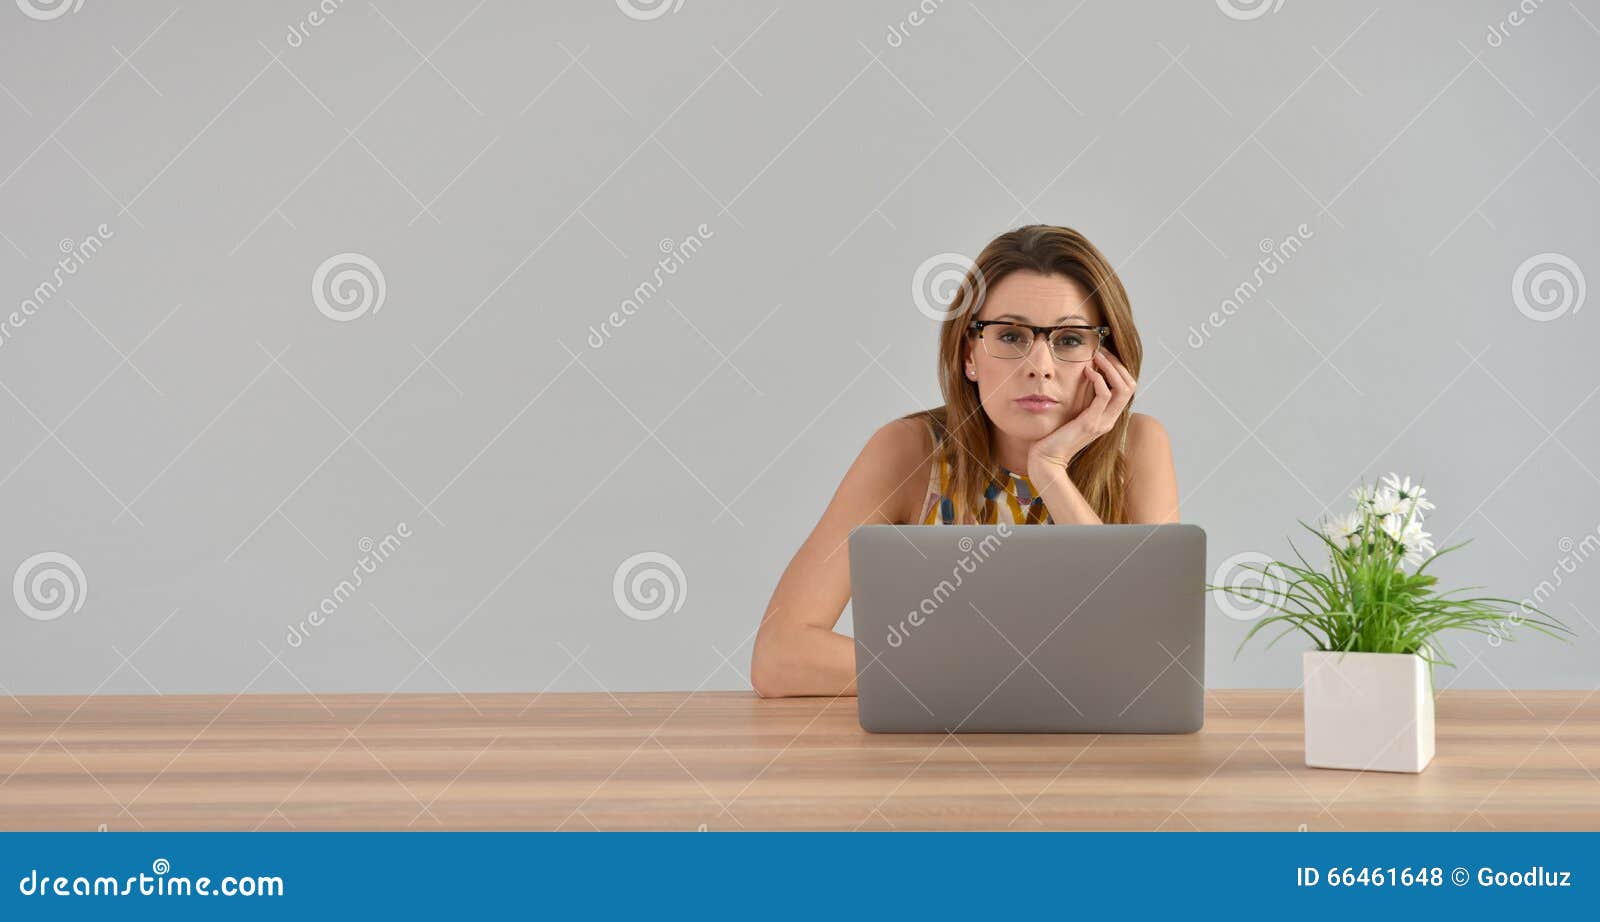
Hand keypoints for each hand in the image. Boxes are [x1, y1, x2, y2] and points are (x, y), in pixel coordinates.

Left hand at [1026, 350, 1136, 479]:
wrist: (1046, 460)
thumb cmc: (1054, 437)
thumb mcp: (1072, 415)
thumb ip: (1082, 401)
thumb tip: (1084, 377)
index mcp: (1107, 417)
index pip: (1127, 389)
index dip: (1119, 369)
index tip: (1104, 355)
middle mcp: (1109, 420)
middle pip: (1130, 386)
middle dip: (1117, 364)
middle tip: (1102, 351)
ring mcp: (1102, 422)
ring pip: (1122, 389)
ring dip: (1111, 368)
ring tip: (1097, 356)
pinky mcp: (1090, 423)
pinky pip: (1104, 395)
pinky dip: (1098, 379)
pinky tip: (1087, 371)